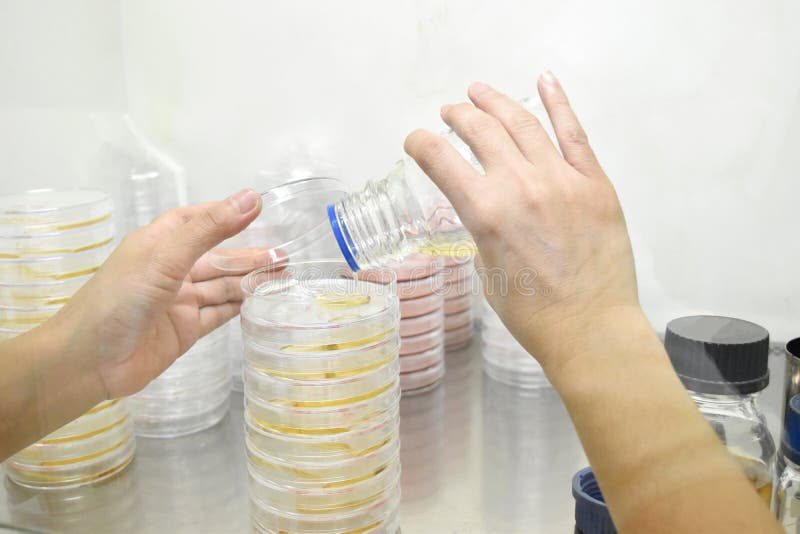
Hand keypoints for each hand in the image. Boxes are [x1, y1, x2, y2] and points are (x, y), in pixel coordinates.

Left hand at [52, 189, 271, 398]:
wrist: (88, 362)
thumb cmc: (119, 301)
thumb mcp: (165, 258)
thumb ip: (209, 230)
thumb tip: (250, 198)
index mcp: (159, 243)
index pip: (196, 219)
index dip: (226, 214)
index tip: (259, 209)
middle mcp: (171, 269)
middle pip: (217, 256)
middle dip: (249, 254)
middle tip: (285, 255)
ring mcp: (179, 301)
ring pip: (223, 286)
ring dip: (251, 280)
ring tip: (284, 276)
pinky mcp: (186, 330)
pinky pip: (220, 313)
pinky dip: (242, 307)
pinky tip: (264, 300)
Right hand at [404, 72, 638, 371]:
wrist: (590, 330)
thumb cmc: (532, 315)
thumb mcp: (487, 272)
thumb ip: (483, 231)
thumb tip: (488, 209)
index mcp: (485, 213)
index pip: (440, 160)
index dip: (421, 144)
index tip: (416, 140)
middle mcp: (519, 186)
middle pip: (480, 131)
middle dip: (458, 116)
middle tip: (450, 111)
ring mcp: (561, 180)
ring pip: (522, 123)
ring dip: (495, 102)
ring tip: (479, 92)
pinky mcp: (594, 183)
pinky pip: (574, 133)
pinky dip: (557, 102)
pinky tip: (544, 80)